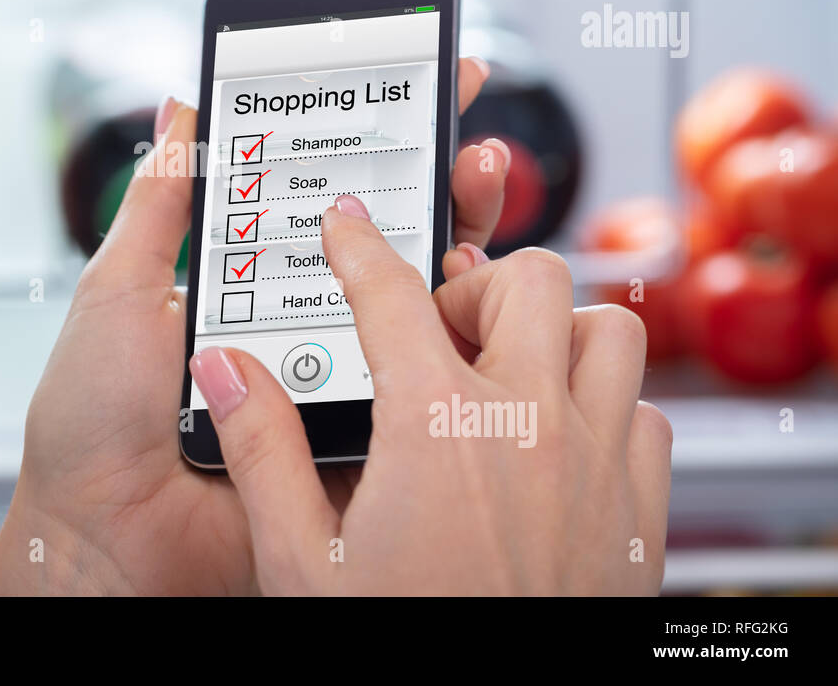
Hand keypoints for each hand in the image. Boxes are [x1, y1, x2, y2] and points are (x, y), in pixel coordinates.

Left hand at [0, 59, 503, 594]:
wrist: (107, 532)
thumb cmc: (94, 420)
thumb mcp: (119, 288)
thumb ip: (160, 202)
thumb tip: (180, 108)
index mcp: (247, 282)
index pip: (320, 195)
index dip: (365, 136)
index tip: (409, 74)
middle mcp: (304, 321)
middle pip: (387, 233)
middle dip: (431, 167)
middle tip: (455, 113)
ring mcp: (340, 373)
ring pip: (421, 292)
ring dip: (457, 223)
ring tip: (465, 172)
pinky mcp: (367, 429)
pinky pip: (427, 368)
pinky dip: (455, 315)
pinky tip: (459, 266)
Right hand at [191, 199, 672, 594]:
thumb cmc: (399, 646)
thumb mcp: (300, 561)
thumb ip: (261, 450)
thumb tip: (224, 371)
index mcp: (438, 428)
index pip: (392, 295)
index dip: (359, 246)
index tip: (348, 227)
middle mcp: (531, 428)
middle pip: (527, 281)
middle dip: (475, 285)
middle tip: (437, 329)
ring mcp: (598, 466)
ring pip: (605, 332)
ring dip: (554, 331)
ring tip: (507, 367)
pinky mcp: (640, 513)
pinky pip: (645, 414)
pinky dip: (607, 403)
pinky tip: (562, 438)